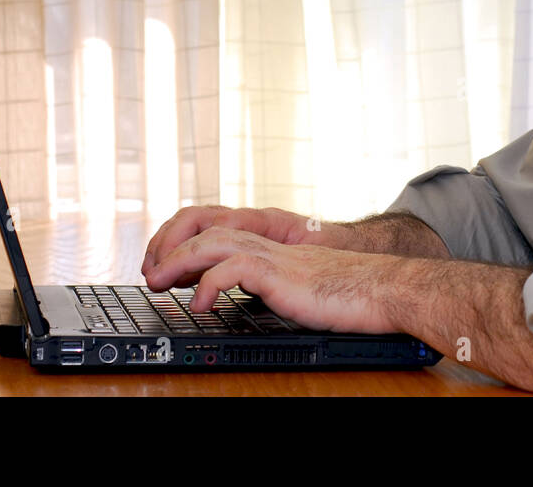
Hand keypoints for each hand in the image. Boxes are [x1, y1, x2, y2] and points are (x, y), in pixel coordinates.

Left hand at [141, 205, 347, 284]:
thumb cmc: (348, 294)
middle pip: (207, 227)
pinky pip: (237, 268)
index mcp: (270, 246)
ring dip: (179, 260)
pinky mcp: (282, 273)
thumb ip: (271, 284)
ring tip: (158, 282)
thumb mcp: (298, 287)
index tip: (165, 268)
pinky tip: (202, 304)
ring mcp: (275, 255)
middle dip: (171, 246)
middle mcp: (268, 243)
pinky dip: (211, 283)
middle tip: (150, 272)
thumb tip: (244, 297)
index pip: (217, 230)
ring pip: (214, 241)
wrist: (383, 289)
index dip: (185, 245)